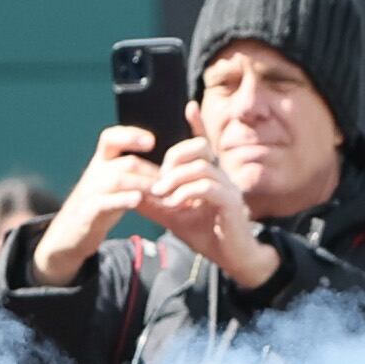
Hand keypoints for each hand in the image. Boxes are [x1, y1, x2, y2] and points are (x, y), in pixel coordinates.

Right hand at [27, 126, 158, 285]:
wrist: (68, 235)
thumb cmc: (99, 206)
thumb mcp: (112, 184)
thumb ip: (133, 171)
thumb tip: (169, 164)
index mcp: (100, 162)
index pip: (110, 138)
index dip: (130, 135)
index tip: (152, 142)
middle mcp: (94, 174)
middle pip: (126, 163)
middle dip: (152, 172)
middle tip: (171, 183)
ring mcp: (88, 193)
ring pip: (117, 180)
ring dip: (144, 185)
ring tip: (162, 194)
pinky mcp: (86, 213)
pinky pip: (105, 202)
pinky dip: (122, 199)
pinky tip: (137, 200)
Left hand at [139, 136, 281, 288]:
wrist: (231, 257)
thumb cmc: (206, 233)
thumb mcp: (174, 216)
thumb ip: (157, 203)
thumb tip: (133, 193)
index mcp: (210, 175)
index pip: (203, 144)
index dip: (197, 125)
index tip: (188, 107)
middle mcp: (221, 175)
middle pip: (199, 148)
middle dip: (174, 158)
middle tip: (159, 180)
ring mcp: (228, 188)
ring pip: (201, 167)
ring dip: (176, 179)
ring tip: (162, 194)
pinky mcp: (231, 203)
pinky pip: (208, 187)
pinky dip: (187, 193)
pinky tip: (176, 205)